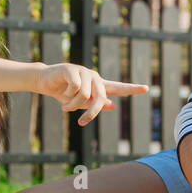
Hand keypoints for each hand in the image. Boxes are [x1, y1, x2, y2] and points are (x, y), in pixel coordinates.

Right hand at [35, 63, 149, 125]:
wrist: (44, 82)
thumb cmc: (62, 92)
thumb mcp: (80, 102)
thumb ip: (95, 104)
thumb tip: (112, 105)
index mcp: (97, 85)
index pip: (117, 87)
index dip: (131, 89)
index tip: (146, 88)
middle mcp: (93, 77)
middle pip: (100, 97)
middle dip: (91, 112)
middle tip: (81, 123)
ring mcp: (83, 71)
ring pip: (85, 94)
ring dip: (73, 105)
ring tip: (65, 106)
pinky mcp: (72, 69)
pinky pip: (75, 87)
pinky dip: (67, 95)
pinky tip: (61, 92)